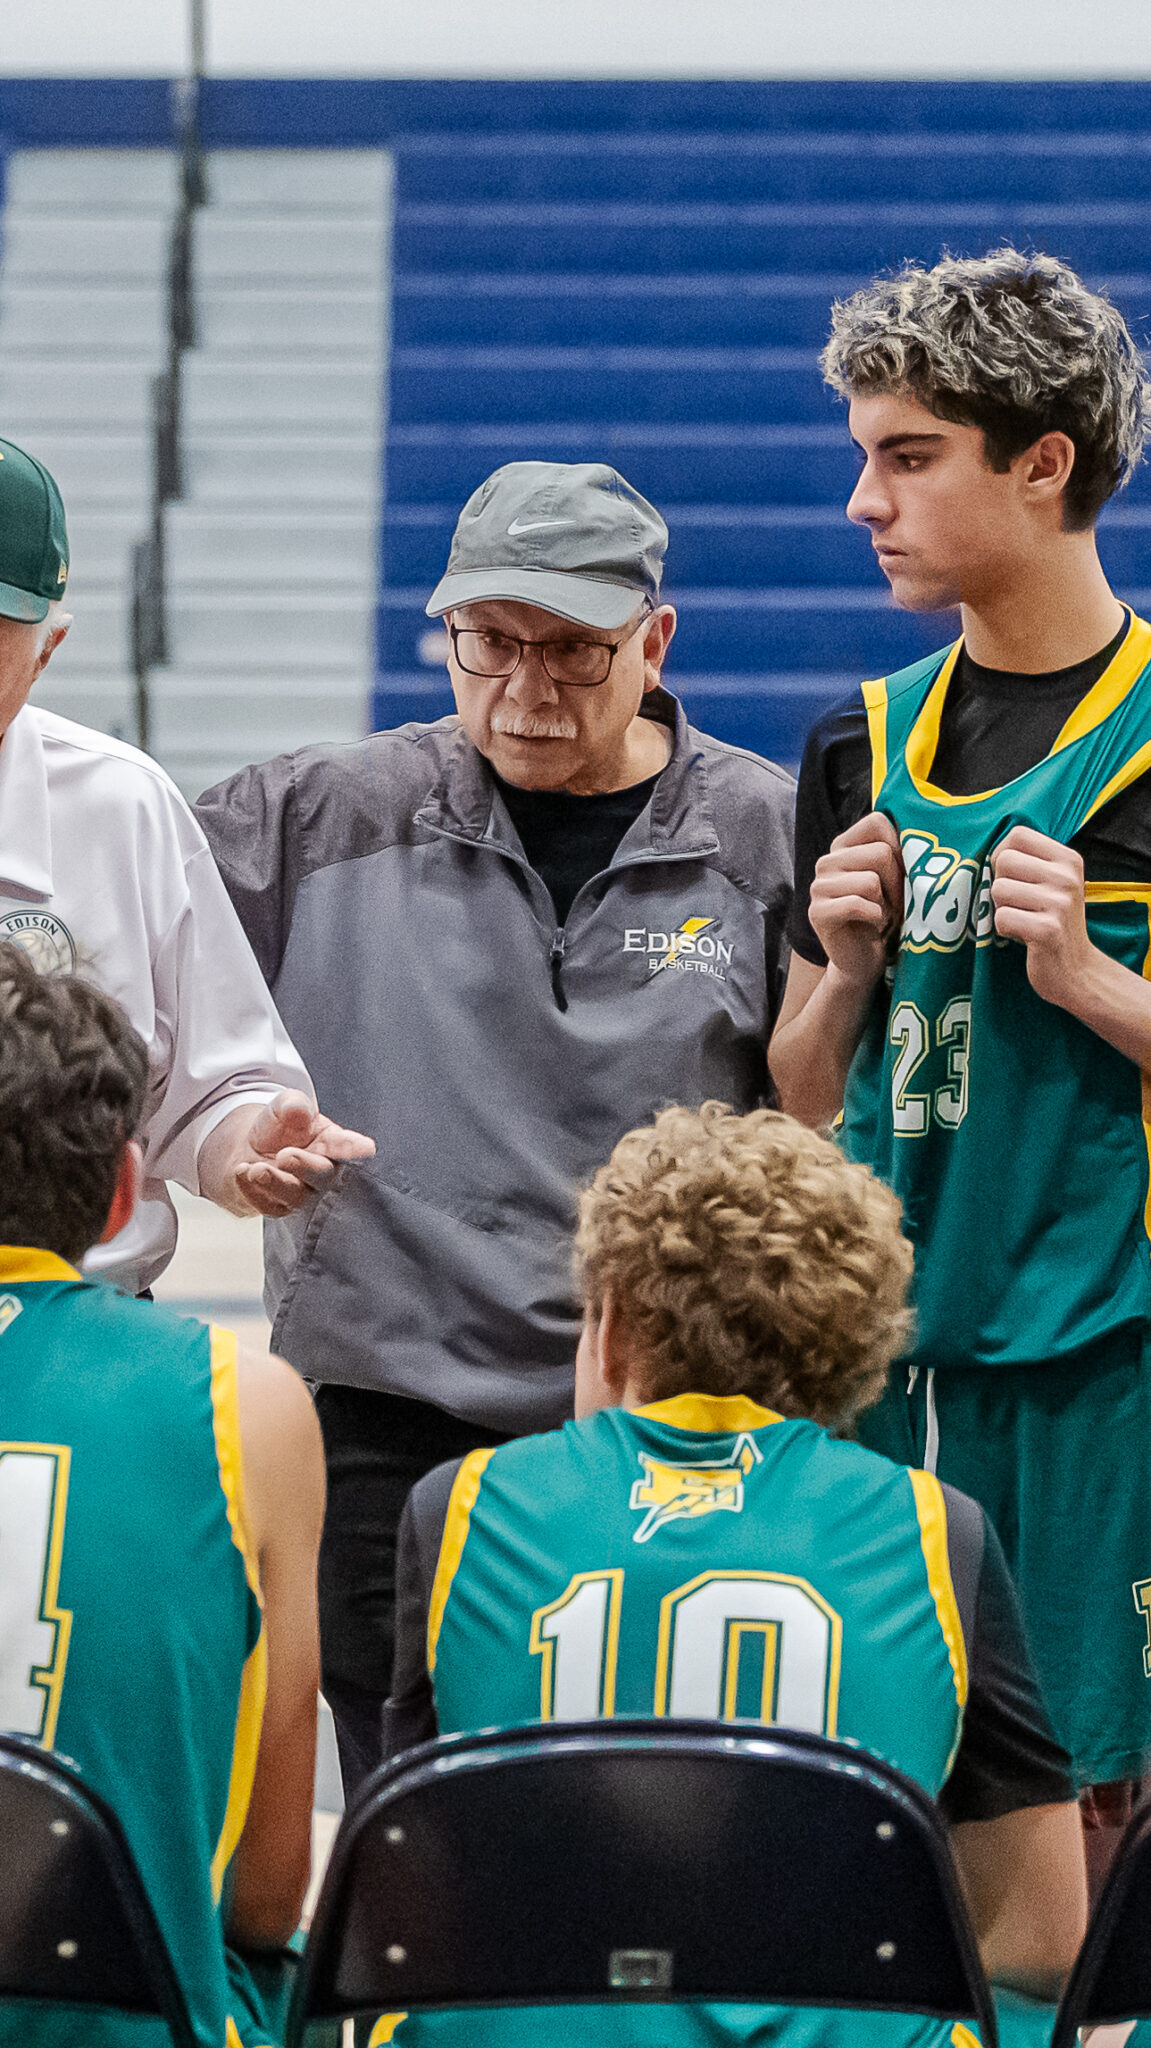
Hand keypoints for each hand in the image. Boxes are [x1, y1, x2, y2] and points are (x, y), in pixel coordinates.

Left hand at [201, 1090, 374, 1218]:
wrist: (251, 1150)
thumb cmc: (280, 1128)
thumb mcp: (284, 1106)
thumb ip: (292, 1104)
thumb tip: (299, 1110)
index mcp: (334, 1144)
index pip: (352, 1149)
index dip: (356, 1149)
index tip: (362, 1149)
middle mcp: (324, 1173)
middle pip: (324, 1177)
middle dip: (306, 1167)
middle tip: (285, 1155)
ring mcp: (302, 1194)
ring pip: (295, 1196)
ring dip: (275, 1183)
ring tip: (256, 1168)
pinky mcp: (278, 1207)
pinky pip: (266, 1204)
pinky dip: (251, 1189)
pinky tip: (241, 1172)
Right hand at [809, 811, 903, 991]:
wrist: (865, 960)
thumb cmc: (886, 915)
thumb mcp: (896, 879)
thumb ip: (899, 852)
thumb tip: (918, 834)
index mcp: (844, 846)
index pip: (878, 822)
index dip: (900, 848)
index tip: (901, 874)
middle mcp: (827, 861)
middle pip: (880, 853)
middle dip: (897, 884)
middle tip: (892, 904)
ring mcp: (818, 886)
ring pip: (871, 881)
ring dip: (886, 905)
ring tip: (880, 916)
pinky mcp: (817, 912)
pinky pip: (857, 905)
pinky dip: (874, 918)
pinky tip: (870, 926)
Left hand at [990, 827, 1094, 1007]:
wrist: (1077, 971)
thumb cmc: (1052, 922)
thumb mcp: (1051, 884)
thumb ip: (1027, 862)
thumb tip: (983, 848)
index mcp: (1068, 859)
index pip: (1017, 835)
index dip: (1002, 854)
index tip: (1010, 876)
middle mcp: (1067, 877)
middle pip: (1004, 861)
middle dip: (1000, 884)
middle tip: (1018, 904)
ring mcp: (1060, 903)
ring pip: (998, 889)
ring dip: (1001, 909)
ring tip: (1023, 920)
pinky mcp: (1047, 929)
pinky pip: (1001, 918)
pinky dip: (1003, 930)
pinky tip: (1024, 937)